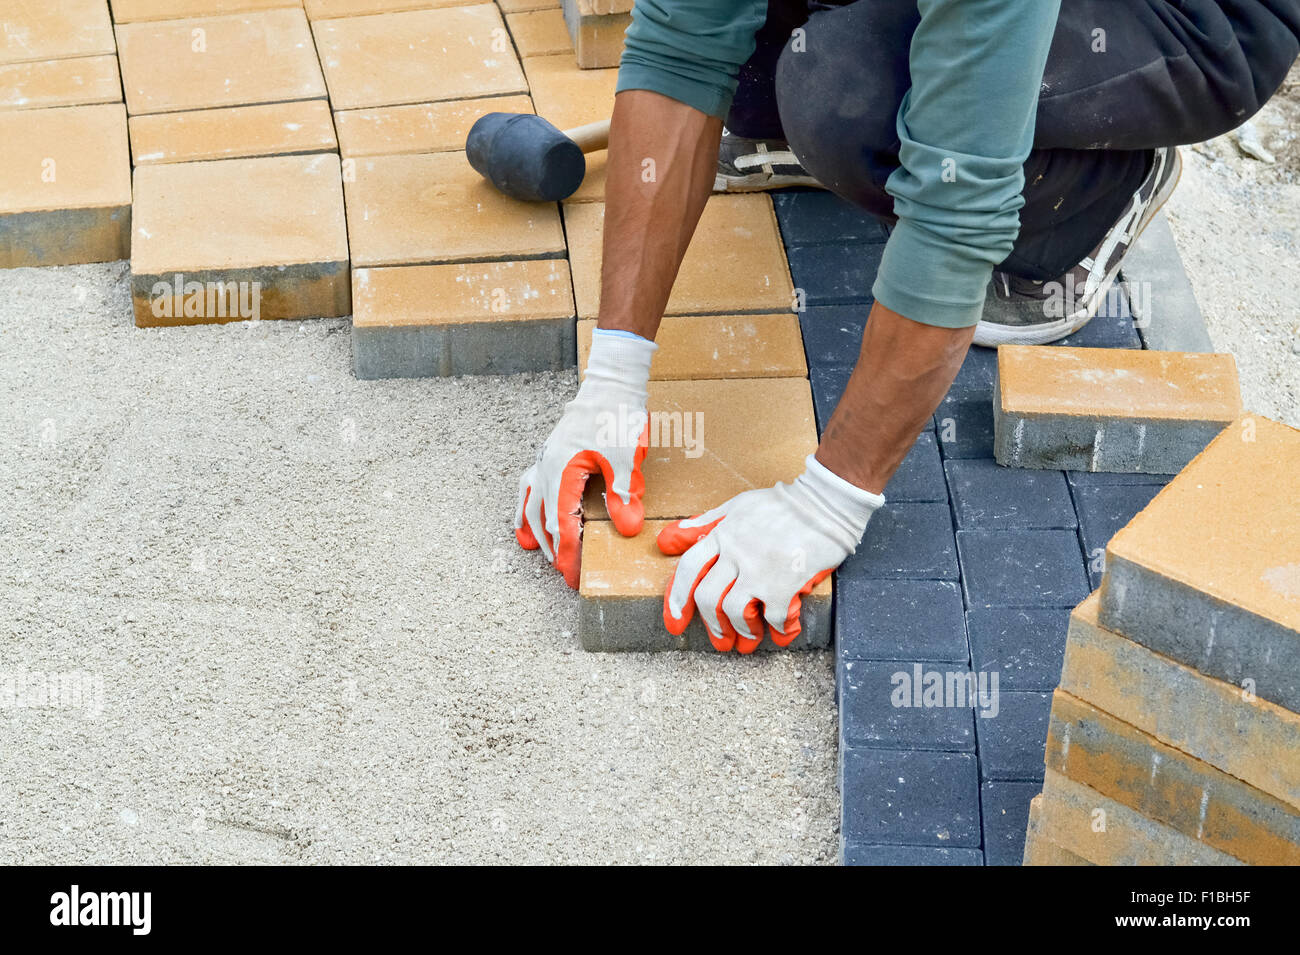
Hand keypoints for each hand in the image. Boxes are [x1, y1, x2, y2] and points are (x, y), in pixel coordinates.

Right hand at [515, 330, 656, 587]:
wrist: (611, 383)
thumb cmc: (618, 416)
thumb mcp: (627, 458)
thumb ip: (625, 494)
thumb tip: (627, 528)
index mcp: (563, 471)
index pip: (563, 523)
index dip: (568, 553)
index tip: (573, 577)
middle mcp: (546, 467)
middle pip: (542, 519)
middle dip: (553, 549)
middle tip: (566, 574)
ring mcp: (544, 459)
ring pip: (530, 503)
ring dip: (537, 530)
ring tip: (540, 553)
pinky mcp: (549, 453)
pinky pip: (528, 485)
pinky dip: (525, 505)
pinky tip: (525, 517)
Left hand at [657, 454, 883, 652]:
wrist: (826, 503)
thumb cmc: (783, 505)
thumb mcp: (737, 506)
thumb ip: (704, 524)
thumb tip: (668, 539)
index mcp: (723, 534)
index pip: (688, 568)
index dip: (676, 598)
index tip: (675, 622)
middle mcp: (736, 553)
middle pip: (707, 597)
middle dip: (711, 625)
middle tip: (721, 641)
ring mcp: (759, 569)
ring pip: (734, 611)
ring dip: (742, 631)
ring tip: (750, 639)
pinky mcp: (784, 583)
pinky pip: (773, 617)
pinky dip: (777, 630)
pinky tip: (782, 633)